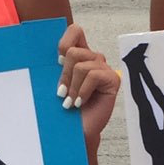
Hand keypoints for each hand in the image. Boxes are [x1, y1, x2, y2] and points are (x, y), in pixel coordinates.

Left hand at [56, 24, 117, 149]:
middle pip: (75, 51)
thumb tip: (51, 52)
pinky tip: (79, 103)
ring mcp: (103, 68)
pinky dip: (83, 91)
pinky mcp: (112, 79)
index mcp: (79, 56)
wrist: (73, 133)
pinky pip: (94, 75)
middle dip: (64, 74)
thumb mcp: (54, 83)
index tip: (57, 63)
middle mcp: (92, 59)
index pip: (75, 31)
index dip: (64, 43)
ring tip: (70, 102)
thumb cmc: (62, 110)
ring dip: (72, 86)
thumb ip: (55, 66)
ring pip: (82, 65)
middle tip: (61, 93)